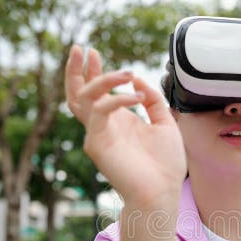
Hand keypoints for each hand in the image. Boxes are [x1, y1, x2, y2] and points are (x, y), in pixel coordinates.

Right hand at [64, 45, 186, 206]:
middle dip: (75, 69)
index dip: (93, 71)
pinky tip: (138, 97)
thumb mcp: (165, 123)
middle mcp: (103, 126)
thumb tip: (137, 80)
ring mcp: (97, 134)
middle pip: (77, 93)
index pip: (97, 92)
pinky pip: (100, 112)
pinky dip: (117, 99)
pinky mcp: (97, 143)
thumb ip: (153, 100)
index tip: (93, 52)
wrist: (162, 192)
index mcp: (118, 121)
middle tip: (80, 48)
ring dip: (102, 79)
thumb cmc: (164, 164)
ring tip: (126, 73)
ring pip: (84, 98)